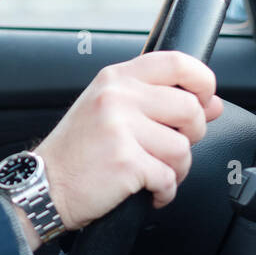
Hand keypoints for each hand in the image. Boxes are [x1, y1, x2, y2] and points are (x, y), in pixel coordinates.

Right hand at [33, 51, 224, 231]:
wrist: (44, 186)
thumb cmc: (76, 152)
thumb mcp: (110, 112)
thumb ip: (158, 102)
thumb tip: (212, 105)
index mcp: (115, 79)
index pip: (177, 62)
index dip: (203, 82)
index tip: (204, 100)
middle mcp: (117, 97)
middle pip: (190, 109)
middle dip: (191, 136)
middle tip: (167, 149)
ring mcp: (120, 128)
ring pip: (183, 149)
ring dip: (175, 170)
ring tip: (152, 173)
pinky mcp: (125, 162)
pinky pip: (169, 178)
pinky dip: (163, 192)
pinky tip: (146, 190)